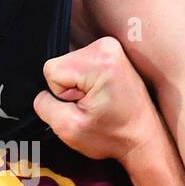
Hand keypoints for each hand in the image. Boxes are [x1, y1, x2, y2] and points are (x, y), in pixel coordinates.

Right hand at [34, 36, 163, 162]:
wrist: (143, 139)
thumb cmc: (113, 135)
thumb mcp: (69, 128)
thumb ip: (45, 106)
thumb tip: (41, 92)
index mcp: (99, 59)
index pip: (51, 70)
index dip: (61, 95)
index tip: (85, 107)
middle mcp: (107, 46)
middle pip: (60, 66)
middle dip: (70, 90)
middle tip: (93, 107)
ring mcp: (111, 47)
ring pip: (68, 67)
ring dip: (78, 87)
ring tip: (100, 103)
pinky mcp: (111, 54)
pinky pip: (79, 67)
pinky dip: (86, 83)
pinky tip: (102, 96)